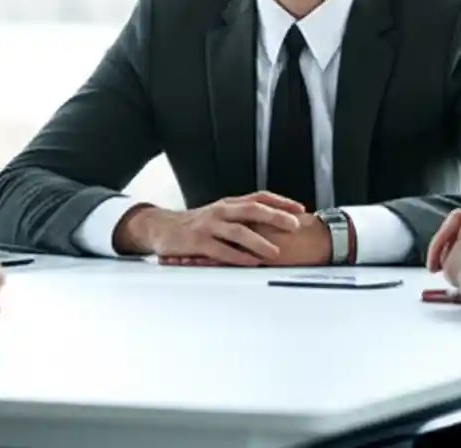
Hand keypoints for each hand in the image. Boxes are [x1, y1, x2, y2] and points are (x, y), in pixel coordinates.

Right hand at [118, 192, 305, 266]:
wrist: (161, 227)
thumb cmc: (194, 224)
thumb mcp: (219, 215)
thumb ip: (241, 218)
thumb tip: (273, 226)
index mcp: (228, 203)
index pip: (259, 197)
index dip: (281, 202)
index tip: (300, 210)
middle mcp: (220, 210)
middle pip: (253, 209)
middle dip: (276, 217)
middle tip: (294, 226)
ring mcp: (208, 225)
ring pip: (238, 230)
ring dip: (259, 242)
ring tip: (275, 252)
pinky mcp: (197, 242)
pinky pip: (221, 250)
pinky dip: (238, 257)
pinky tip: (251, 262)